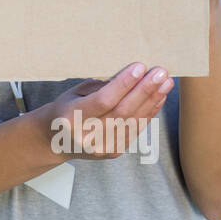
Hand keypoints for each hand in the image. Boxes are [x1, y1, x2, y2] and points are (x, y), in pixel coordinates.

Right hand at [44, 62, 173, 159]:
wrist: (55, 141)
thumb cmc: (65, 109)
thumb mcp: (74, 93)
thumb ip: (99, 87)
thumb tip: (131, 76)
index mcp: (71, 118)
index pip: (103, 101)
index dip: (123, 85)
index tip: (140, 67)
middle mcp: (86, 136)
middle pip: (122, 113)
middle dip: (144, 91)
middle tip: (160, 74)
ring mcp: (100, 147)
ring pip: (132, 123)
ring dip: (152, 102)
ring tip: (165, 84)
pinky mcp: (112, 152)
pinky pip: (134, 130)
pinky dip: (148, 113)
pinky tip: (158, 99)